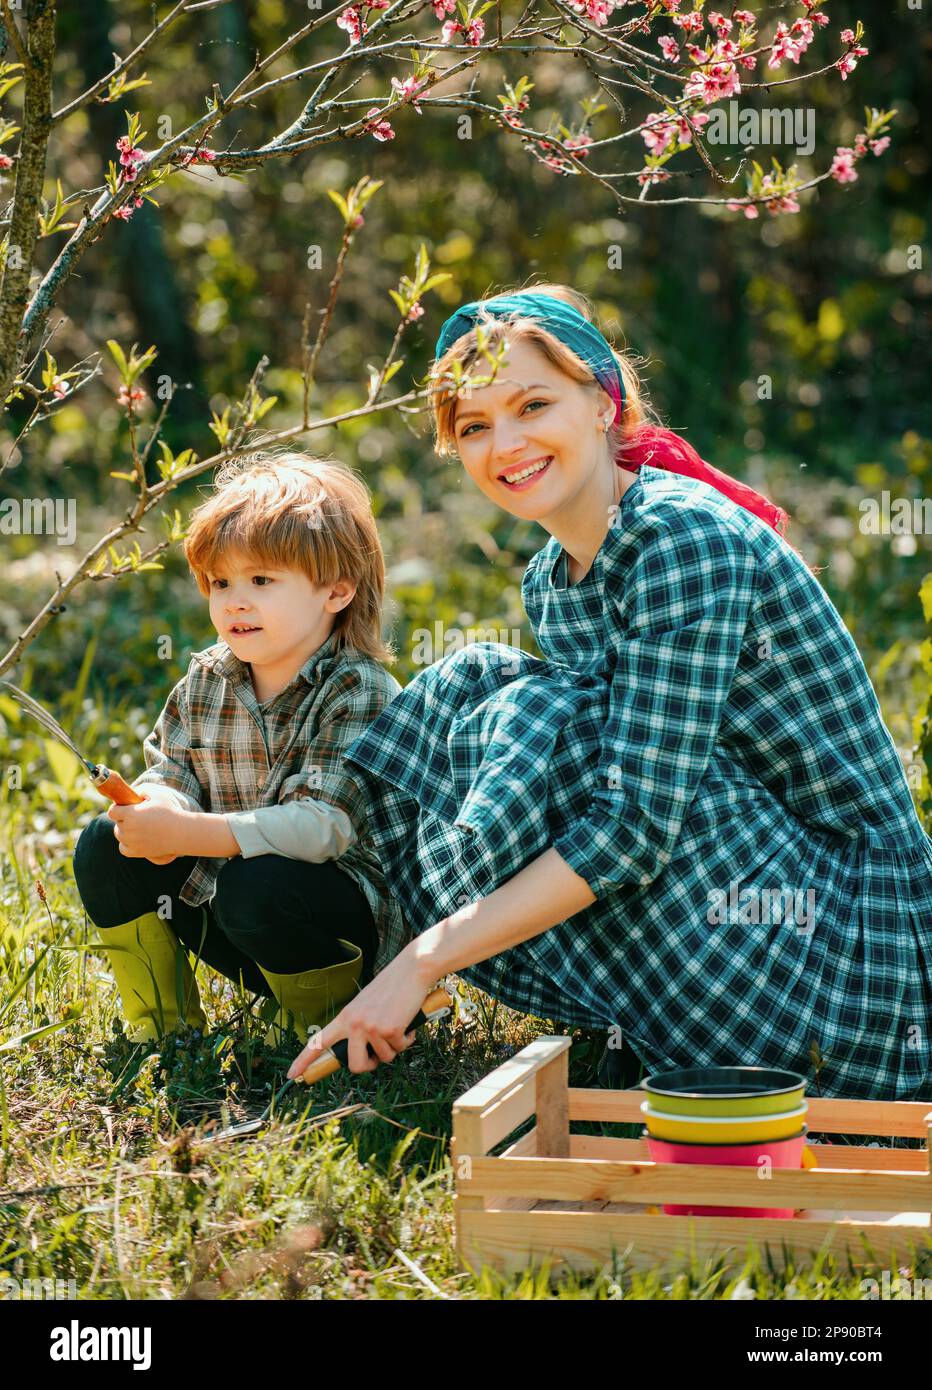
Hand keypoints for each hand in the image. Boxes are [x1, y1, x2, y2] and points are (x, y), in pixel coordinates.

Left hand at [108, 797, 188, 861]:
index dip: (118, 807)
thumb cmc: (170, 812)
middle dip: (124, 818)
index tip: (126, 807)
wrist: (182, 833)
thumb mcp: (157, 794)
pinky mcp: (138, 852)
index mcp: (131, 814)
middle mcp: (128, 830)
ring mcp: (132, 842)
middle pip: (117, 823)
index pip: (112, 811)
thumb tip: (132, 793)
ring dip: (124, 830)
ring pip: (119, 835)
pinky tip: (134, 838)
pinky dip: (126, 843)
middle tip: (137, 816)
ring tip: (137, 826)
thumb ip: (142, 790)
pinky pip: (123, 848)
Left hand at [286, 944, 434, 1078]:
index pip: (318, 1041)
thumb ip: (358, 1026)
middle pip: (354, 1065)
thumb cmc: (392, 987)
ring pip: (383, 1059)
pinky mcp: (390, 1029)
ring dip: (394, 1048)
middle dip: (369, 1065)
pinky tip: (407, 1023)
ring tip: (398, 1026)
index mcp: (345, 1017)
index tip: (291, 1074)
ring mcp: (371, 1027)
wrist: (412, 969)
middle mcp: (354, 1023)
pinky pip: (400, 1048)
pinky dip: (407, 1039)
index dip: (303, 1060)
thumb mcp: (366, 1005)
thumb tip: (363, 1052)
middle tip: (378, 1056)